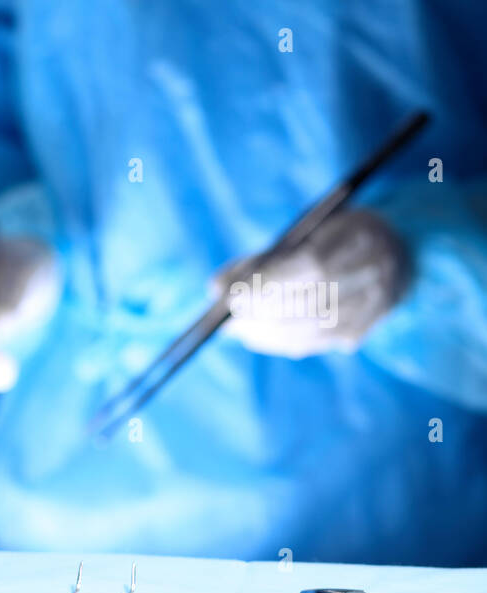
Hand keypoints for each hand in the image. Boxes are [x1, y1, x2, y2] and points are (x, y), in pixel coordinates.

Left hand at [217, 209, 407, 358]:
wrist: (396, 250)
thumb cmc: (333, 235)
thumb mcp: (304, 230)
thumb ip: (262, 258)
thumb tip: (215, 289)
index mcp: (359, 235)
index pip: (310, 265)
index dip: (266, 284)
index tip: (229, 296)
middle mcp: (374, 271)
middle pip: (311, 302)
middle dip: (261, 314)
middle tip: (225, 320)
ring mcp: (376, 302)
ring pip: (313, 328)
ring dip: (267, 333)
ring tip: (236, 329)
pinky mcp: (368, 326)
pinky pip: (319, 342)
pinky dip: (283, 342)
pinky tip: (258, 336)